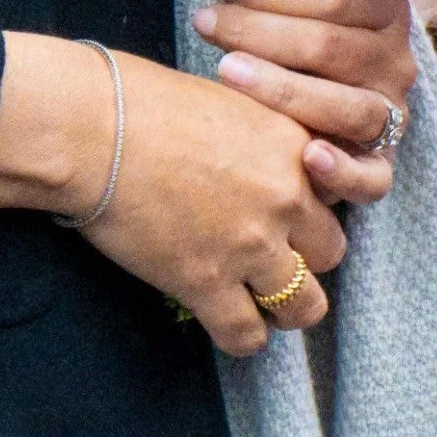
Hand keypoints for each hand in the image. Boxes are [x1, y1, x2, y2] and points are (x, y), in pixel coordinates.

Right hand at [0, 33, 342, 353]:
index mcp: (294, 144)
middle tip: (273, 255)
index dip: (317, 204)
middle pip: (331, 251)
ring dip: (285, 307)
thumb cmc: (145, 100)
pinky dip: (241, 336)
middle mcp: (285, 197)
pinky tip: (224, 320)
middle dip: (306, 256)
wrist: (93, 128)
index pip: (344, 190)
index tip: (294, 211)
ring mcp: (250, 245)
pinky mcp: (207, 283)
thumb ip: (263, 137)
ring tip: (259, 300)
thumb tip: (261, 161)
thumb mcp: (230, 100)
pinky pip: (248, 335)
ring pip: (304, 305)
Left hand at [194, 0, 419, 207]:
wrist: (312, 87)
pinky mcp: (381, 166)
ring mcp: (393, 116)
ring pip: (348, 108)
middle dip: (260, 33)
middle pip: (331, 47)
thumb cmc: (290, 26)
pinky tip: (307, 158)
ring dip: (284, 92)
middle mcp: (398, 60)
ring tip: (227, 72)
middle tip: (206, 25)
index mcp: (384, 6)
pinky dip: (344, 172)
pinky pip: (373, 178)